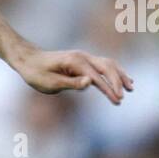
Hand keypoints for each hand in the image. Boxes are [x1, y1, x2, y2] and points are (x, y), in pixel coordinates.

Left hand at [12, 47, 133, 105]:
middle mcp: (82, 57)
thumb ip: (71, 83)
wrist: (28, 60)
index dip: (108, 89)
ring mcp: (83, 57)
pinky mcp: (83, 61)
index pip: (97, 77)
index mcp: (75, 62)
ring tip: (131, 88)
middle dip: (118, 81)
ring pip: (108, 64)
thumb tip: (90, 82)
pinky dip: (114, 72)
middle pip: (108, 67)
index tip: (117, 101)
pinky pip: (103, 65)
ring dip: (120, 75)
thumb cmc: (36, 73)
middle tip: (123, 96)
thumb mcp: (50, 83)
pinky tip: (122, 79)